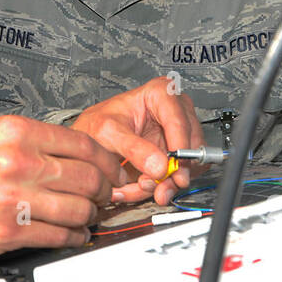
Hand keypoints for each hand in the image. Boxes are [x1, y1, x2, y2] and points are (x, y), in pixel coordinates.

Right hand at [0, 114, 121, 260]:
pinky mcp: (8, 231)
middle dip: (103, 190)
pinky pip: (58, 235)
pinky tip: (72, 234)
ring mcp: (14, 198)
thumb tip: (71, 153)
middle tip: (104, 196)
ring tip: (87, 217)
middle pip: (88, 176)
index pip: (83, 142)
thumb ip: (28, 142)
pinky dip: (73, 237)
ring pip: (78, 208)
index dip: (107, 160)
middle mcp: (17, 161)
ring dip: (90, 216)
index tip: (112, 169)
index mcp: (14, 132)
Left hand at [70, 77, 203, 205]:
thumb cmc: (97, 125)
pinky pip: (181, 175)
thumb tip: (161, 167)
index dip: (179, 146)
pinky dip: (162, 186)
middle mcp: (175, 112)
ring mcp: (178, 134)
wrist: (91, 140)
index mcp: (160, 93)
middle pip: (190, 145)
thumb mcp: (108, 133)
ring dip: (167, 182)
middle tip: (159, 188)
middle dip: (174, 171)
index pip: (179, 120)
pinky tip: (142, 185)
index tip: (171, 168)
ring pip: (189, 164)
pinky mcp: (177, 154)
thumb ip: (134, 149)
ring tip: (141, 186)